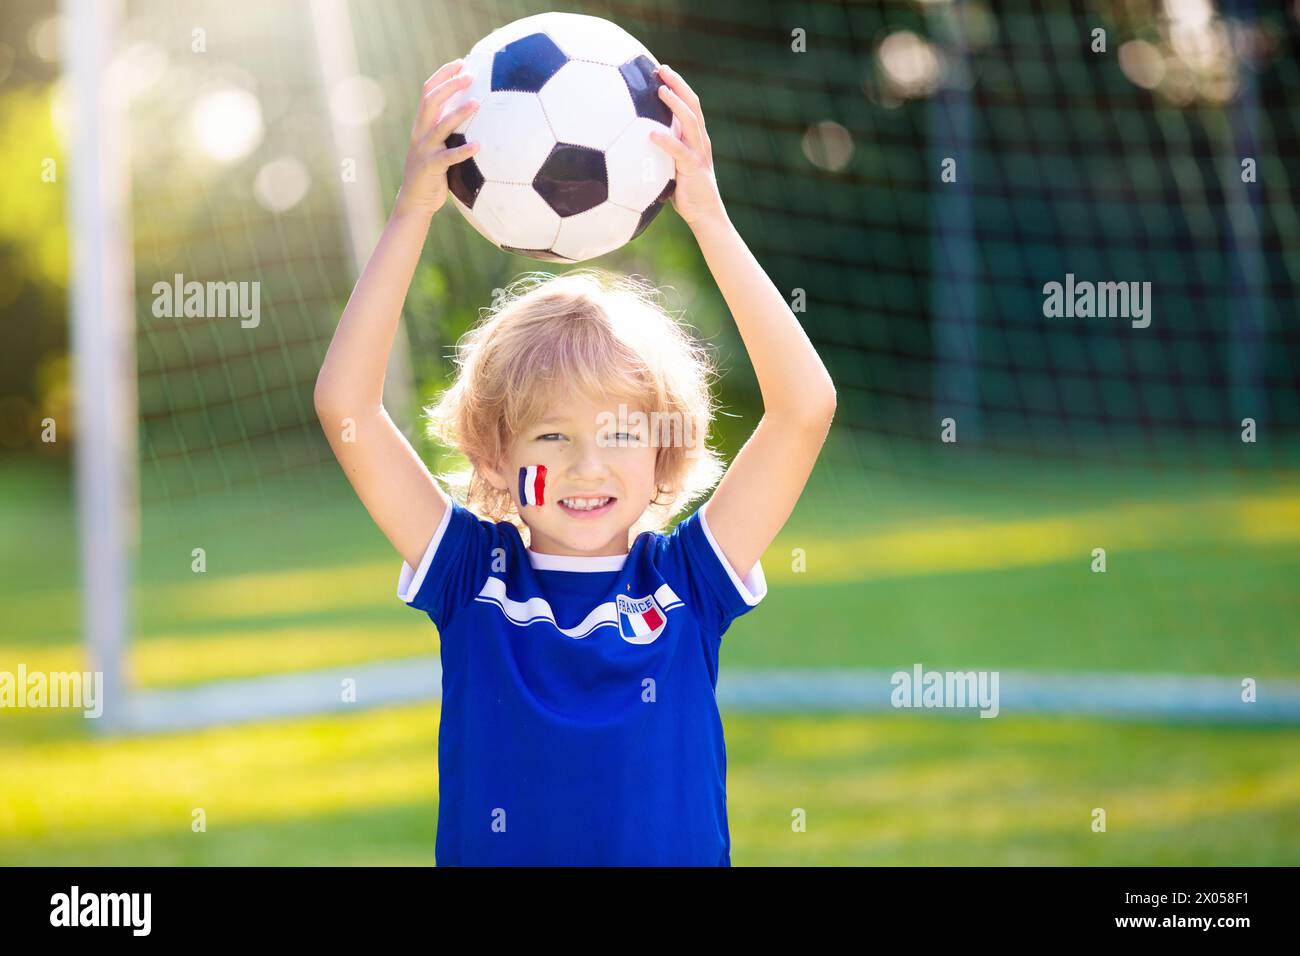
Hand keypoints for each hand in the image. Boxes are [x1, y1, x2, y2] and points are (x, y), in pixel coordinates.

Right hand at [395, 59, 480, 216]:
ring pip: (441, 125)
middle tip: (471, 75)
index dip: (443, 74)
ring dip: (459, 113)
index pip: (429, 90)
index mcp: (422, 124)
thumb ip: (449, 131)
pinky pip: (448, 157)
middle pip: (432, 100)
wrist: (414, 201)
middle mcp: (421, 132)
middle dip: (450, 84)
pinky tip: (479, 146)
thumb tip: (473, 114)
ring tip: (477, 103)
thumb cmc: (432, 173)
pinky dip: (463, 151)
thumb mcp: (438, 147)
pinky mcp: (430, 167)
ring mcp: (425, 149)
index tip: (461, 62)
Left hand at [649, 64, 725, 228]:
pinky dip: (666, 140)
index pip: (689, 105)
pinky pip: (679, 151)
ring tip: (661, 90)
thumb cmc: (685, 193)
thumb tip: (634, 144)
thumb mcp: (671, 167)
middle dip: (678, 84)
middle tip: (662, 69)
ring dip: (676, 104)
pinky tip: (651, 133)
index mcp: (695, 138)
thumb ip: (661, 153)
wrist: (705, 215)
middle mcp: (700, 141)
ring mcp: (699, 153)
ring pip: (691, 121)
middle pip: (693, 105)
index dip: (678, 86)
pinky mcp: (694, 168)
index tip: (662, 71)